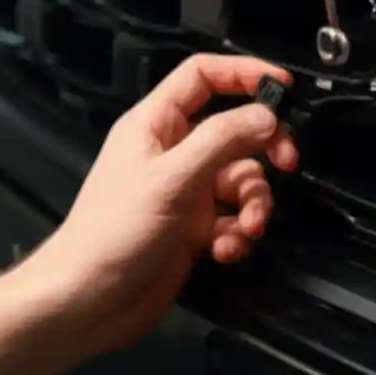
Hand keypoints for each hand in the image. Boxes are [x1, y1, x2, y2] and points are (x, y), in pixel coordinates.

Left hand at [20, 55, 297, 353]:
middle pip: (235, 130)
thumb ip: (222, 141)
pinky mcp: (193, 229)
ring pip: (241, 180)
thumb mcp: (172, 178)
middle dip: (265, 148)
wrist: (88, 301)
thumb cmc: (115, 232)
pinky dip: (237, 234)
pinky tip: (224, 251)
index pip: (203, 76)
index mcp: (155, 124)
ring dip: (253, 204)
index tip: (284, 86)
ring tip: (245, 229)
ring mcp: (185, 192)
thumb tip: (267, 115)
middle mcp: (172, 152)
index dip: (244, 73)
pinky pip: (233, 218)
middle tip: (287, 163)